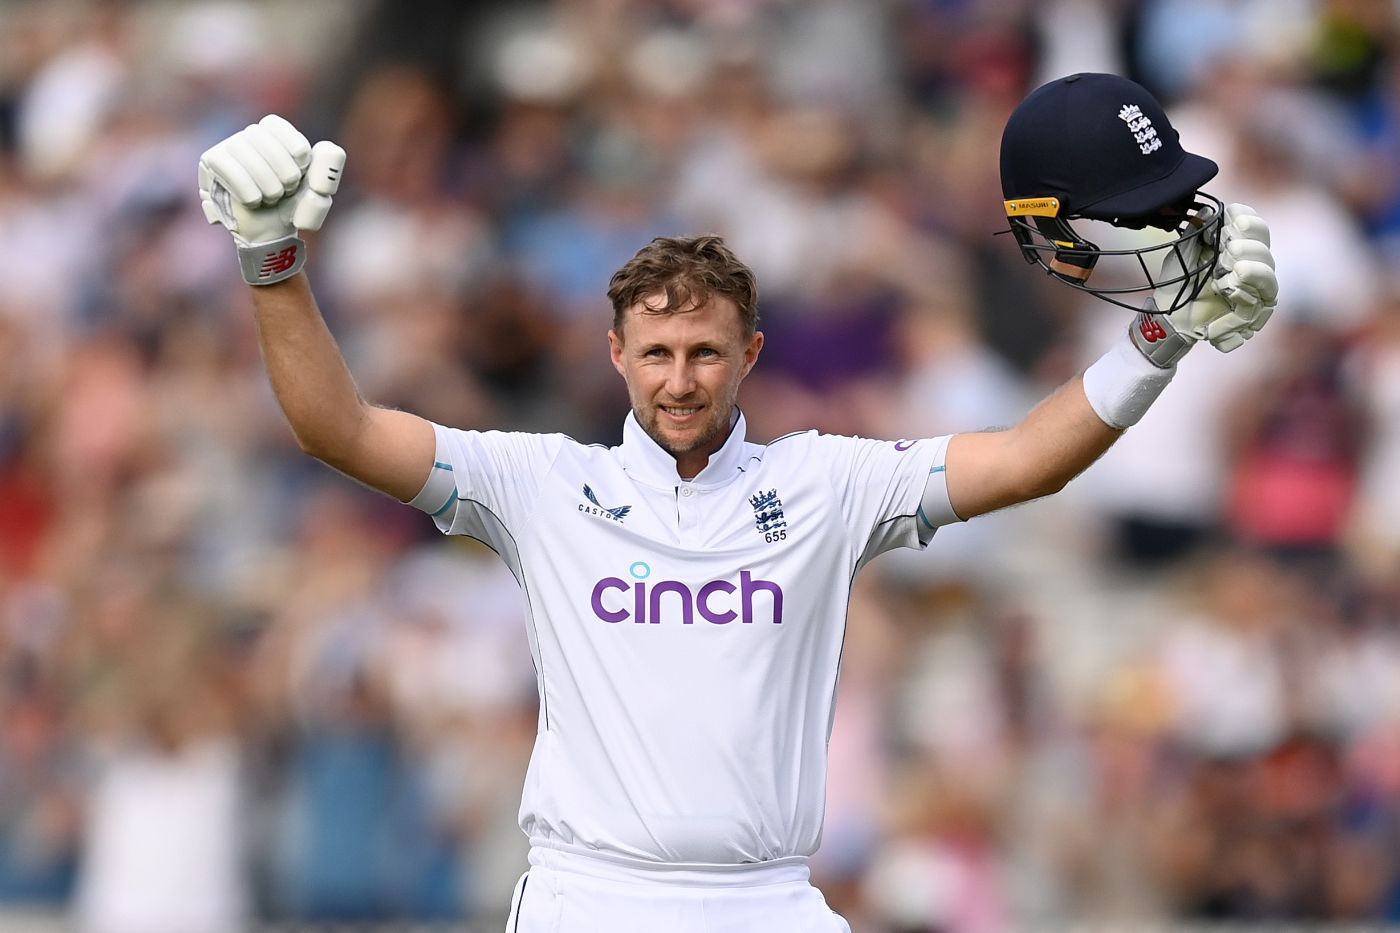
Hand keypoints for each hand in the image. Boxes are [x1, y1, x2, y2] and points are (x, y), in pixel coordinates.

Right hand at [198, 115, 345, 284]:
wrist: (271, 232)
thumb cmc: (293, 207)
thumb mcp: (317, 190)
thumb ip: (328, 168)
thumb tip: (328, 148)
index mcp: (274, 133)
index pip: (276, 126)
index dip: (291, 151)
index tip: (300, 172)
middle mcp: (249, 134)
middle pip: (259, 137)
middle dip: (282, 172)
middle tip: (285, 192)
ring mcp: (228, 147)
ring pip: (244, 153)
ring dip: (267, 185)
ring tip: (270, 198)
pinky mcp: (211, 163)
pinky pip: (228, 169)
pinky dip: (248, 191)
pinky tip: (254, 202)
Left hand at [1130, 203, 1278, 366]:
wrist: (1170, 318)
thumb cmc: (1177, 286)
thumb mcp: (1181, 255)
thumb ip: (1194, 233)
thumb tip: (1206, 210)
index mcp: (1234, 245)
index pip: (1251, 223)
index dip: (1244, 216)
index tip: (1229, 217)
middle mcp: (1250, 261)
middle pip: (1263, 241)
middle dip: (1248, 240)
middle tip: (1230, 246)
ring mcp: (1254, 284)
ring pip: (1268, 266)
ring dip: (1253, 263)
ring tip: (1233, 265)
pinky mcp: (1255, 306)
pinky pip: (1264, 292)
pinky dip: (1251, 283)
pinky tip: (1234, 282)